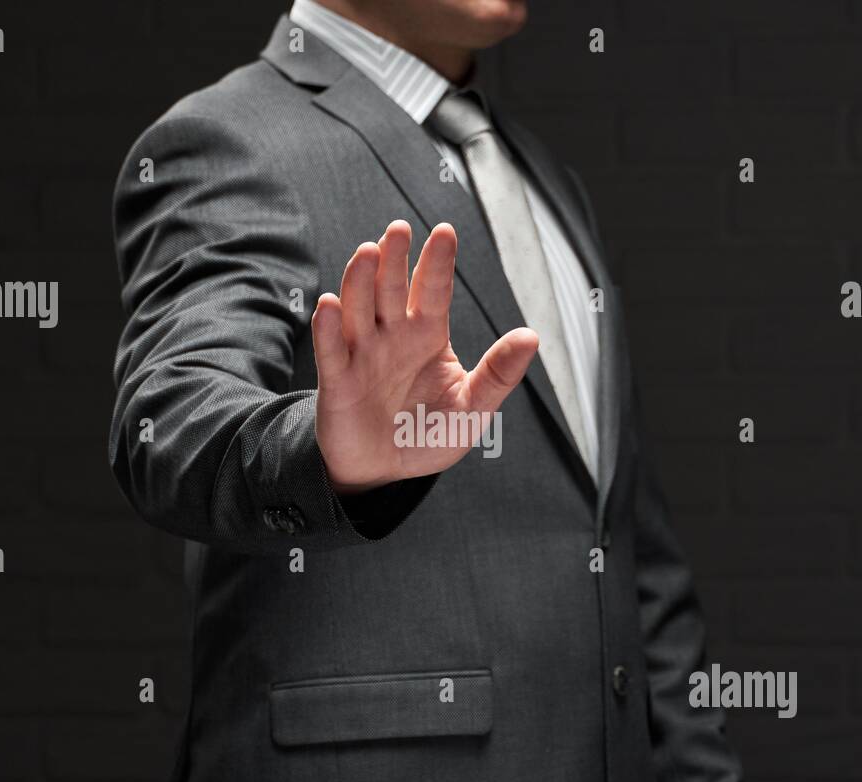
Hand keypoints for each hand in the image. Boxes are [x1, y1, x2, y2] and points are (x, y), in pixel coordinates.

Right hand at [312, 220, 538, 494]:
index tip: (445, 232)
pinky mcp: (338, 381)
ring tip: (369, 253)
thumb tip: (531, 337)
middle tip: (400, 230)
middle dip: (395, 260)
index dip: (437, 263)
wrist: (384, 471)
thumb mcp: (472, 410)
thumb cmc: (426, 434)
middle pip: (391, 290)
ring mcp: (362, 355)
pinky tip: (330, 305)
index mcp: (428, 335)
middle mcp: (392, 336)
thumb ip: (498, 374)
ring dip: (360, 281)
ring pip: (359, 309)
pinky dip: (330, 329)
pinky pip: (332, 351)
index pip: (433, 291)